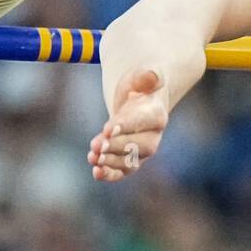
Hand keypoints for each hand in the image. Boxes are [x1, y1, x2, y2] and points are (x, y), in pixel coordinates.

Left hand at [87, 68, 169, 182]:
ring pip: (130, 163)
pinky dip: (110, 175)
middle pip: (139, 147)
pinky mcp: (130, 160)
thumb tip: (151, 76)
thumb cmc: (139, 85)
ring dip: (111, 162)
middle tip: (98, 146)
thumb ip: (145, 76)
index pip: (143, 122)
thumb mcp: (140, 76)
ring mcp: (142, 151)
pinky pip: (122, 172)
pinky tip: (96, 172)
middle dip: (117, 147)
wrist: (138, 98)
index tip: (108, 128)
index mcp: (157, 114)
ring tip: (93, 156)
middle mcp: (153, 136)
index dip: (126, 126)